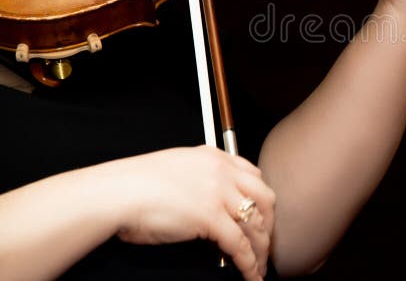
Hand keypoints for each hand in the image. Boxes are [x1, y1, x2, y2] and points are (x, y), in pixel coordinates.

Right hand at [111, 145, 274, 280]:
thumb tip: (207, 201)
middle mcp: (222, 172)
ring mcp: (219, 193)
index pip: (253, 175)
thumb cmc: (133, 184)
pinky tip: (250, 275)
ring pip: (256, 223)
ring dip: (261, 248)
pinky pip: (240, 245)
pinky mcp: (211, 218)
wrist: (116, 192)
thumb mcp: (175, 169)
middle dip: (269, 223)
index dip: (261, 199)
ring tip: (260, 266)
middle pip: (265, 198)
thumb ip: (198, 178)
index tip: (262, 215)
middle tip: (265, 243)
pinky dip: (249, 264)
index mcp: (213, 157)